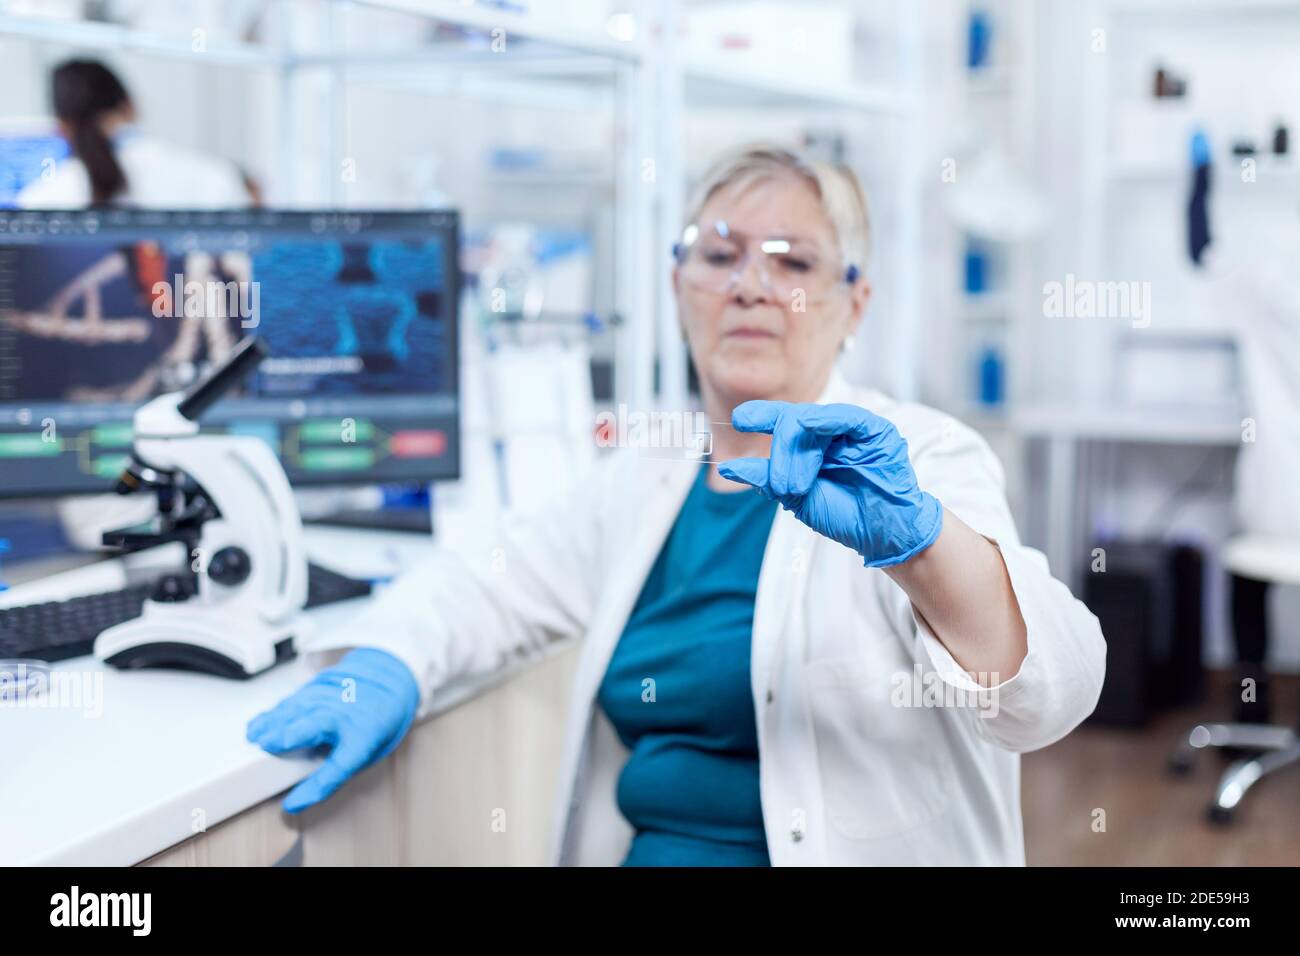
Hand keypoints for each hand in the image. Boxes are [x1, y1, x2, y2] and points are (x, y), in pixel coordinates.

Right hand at [246, 648, 419, 812]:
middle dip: (285, 736)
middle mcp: (348, 714)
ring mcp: (333, 695)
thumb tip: (297, 799)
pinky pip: (294, 699)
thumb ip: (334, 771)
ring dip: (274, 722)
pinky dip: (276, 711)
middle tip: (263, 748)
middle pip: (312, 727)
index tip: (292, 802)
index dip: (316, 787)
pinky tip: (262, 721)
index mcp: (364, 738)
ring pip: (299, 709)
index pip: (340, 767)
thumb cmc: (375, 722)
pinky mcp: (320, 684)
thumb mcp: (364, 753)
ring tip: (255, 736)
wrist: (388, 680)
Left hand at [717, 400, 942, 567]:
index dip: (761, 416)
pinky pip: (845, 417)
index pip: (782, 422)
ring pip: (812, 420)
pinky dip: (823, 422)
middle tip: (782, 487)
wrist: (881, 533)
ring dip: (797, 453)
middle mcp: (829, 433)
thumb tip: (728, 468)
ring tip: (796, 486)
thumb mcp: (795, 497)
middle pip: (792, 422)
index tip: (738, 420)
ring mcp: (852, 429)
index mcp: (810, 445)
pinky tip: (811, 441)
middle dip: (780, 455)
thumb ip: (765, 478)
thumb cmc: (843, 514)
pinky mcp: (875, 431)